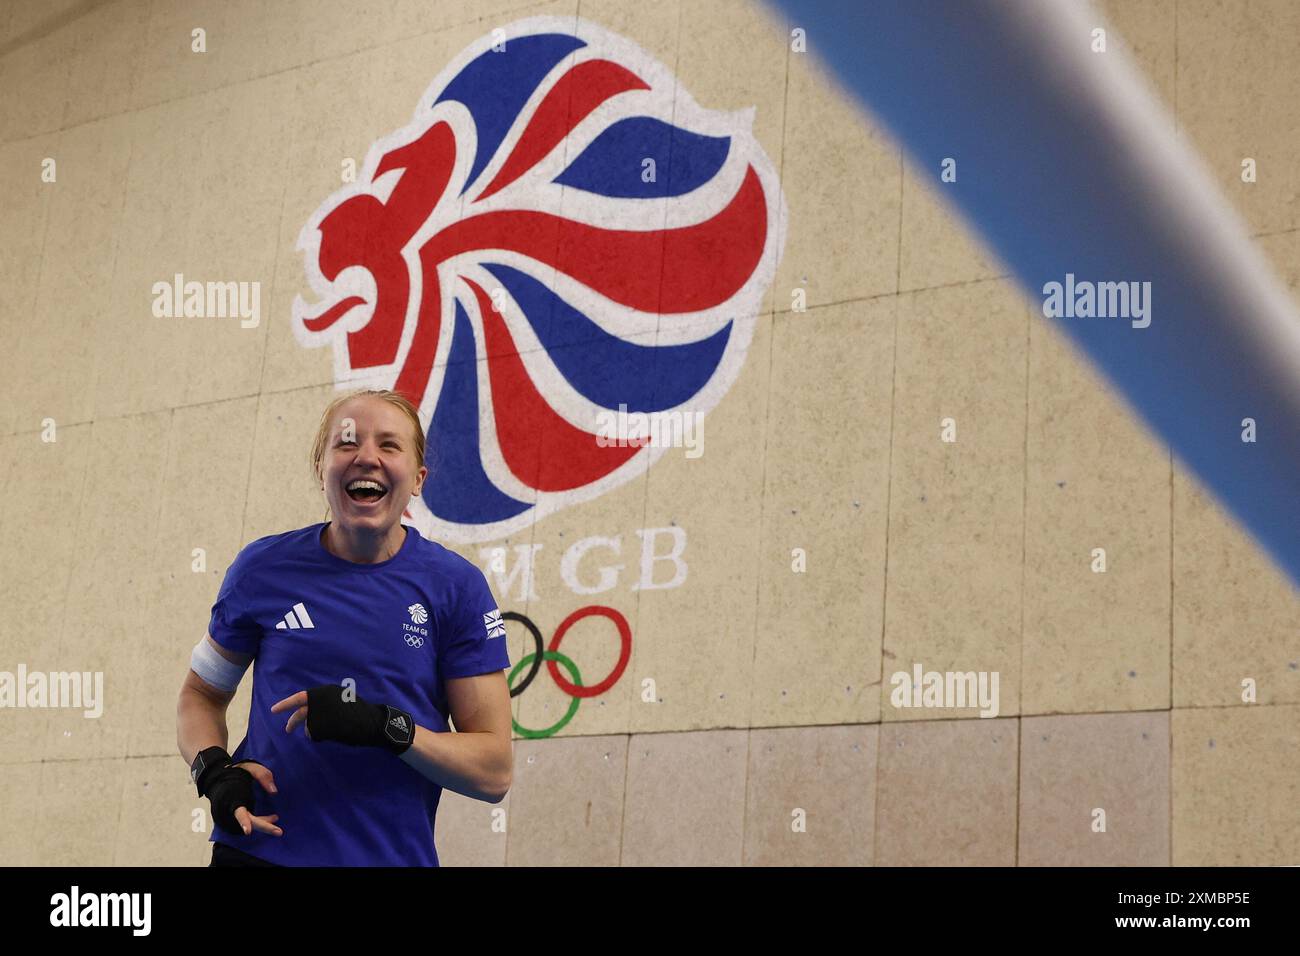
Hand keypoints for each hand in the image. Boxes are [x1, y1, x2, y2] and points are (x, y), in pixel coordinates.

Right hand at [204, 760, 282, 836]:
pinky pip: (250, 820)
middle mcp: (232, 808)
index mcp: (233, 797)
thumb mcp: (251, 767)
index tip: (248, 832)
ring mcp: (235, 812)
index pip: (239, 812)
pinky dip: (262, 820)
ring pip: (250, 822)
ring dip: (264, 823)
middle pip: (248, 821)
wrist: (220, 776)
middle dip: (264, 827)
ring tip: (276, 818)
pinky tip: (273, 818)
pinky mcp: (239, 814)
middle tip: (279, 832)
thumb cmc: (236, 771)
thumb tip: (274, 792)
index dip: (244, 822)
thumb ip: (263, 776)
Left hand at [272, 685, 414, 754]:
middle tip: (287, 730)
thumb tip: (311, 713)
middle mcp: (320, 701)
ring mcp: (320, 714)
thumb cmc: (360, 713)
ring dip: (315, 731)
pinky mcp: (322, 727)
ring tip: (332, 730)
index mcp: (326, 692)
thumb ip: (326, 704)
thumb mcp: (342, 701)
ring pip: (309, 726)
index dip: (286, 704)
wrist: (373, 722)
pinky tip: (335, 734)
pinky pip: (315, 735)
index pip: (300, 697)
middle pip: (300, 714)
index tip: (274, 710)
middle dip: (292, 722)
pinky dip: (322, 737)